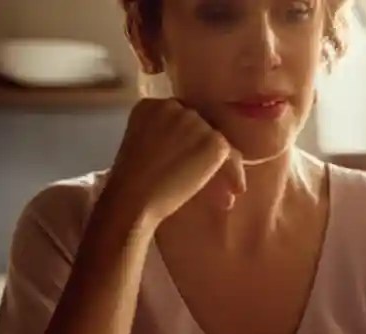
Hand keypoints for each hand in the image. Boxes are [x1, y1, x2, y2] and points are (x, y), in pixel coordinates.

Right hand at [102, 98, 246, 226]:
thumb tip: (190, 148)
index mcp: (150, 106)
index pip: (178, 117)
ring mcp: (195, 122)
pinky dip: (235, 173)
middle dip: (203, 152)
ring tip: (225, 190)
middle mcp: (174, 106)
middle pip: (200, 126)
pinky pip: (231, 155)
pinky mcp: (213, 141)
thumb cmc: (130, 181)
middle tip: (207, 176)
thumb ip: (163, 137)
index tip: (188, 159)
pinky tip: (235, 189)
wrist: (134, 195)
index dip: (187, 140)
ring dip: (220, 165)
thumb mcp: (142, 146)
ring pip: (215, 141)